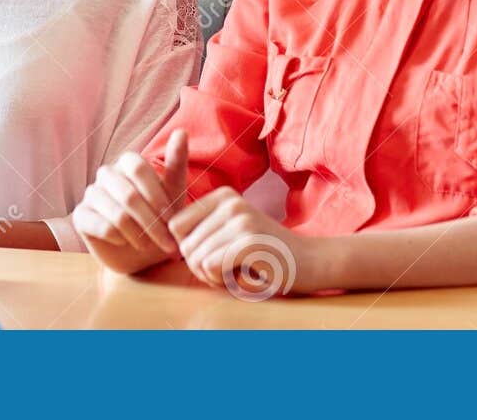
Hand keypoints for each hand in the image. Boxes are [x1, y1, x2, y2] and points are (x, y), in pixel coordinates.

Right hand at [72, 129, 188, 273]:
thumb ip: (176, 162)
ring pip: (117, 214)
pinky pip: (103, 228)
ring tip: (150, 245)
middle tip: (167, 243)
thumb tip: (181, 131)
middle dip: (152, 222)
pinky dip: (122, 240)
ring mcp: (92, 194)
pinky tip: (127, 243)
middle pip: (129, 195)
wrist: (141, 254)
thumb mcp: (174, 193)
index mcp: (128, 163)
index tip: (172, 220)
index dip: (156, 196)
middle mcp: (107, 174)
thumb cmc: (160, 218)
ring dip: (140, 235)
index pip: (138, 168)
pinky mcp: (81, 216)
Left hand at [168, 186, 320, 295]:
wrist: (312, 263)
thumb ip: (202, 231)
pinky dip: (222, 281)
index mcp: (222, 195)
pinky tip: (244, 276)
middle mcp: (230, 202)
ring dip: (212, 276)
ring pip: (195, 259)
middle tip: (230, 268)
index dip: (189, 250)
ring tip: (239, 271)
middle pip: (184, 245)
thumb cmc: (266, 255)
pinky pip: (209, 267)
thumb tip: (164, 240)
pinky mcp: (248, 241)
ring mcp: (240, 220)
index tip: (216, 255)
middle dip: (201, 267)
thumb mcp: (232, 232)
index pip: (175, 226)